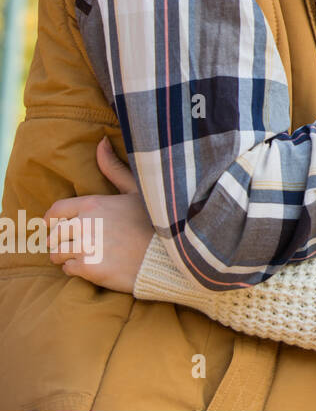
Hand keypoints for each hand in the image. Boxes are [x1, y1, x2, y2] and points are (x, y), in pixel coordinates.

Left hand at [46, 138, 152, 294]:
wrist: (167, 257)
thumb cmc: (153, 222)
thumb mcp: (136, 192)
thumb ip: (114, 169)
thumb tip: (101, 141)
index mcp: (93, 203)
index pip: (56, 211)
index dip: (54, 219)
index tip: (56, 225)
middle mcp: (85, 224)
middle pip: (54, 234)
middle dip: (62, 240)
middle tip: (78, 244)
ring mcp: (86, 247)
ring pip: (57, 254)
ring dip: (66, 256)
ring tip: (85, 255)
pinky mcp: (88, 268)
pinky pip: (67, 270)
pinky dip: (76, 270)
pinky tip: (94, 266)